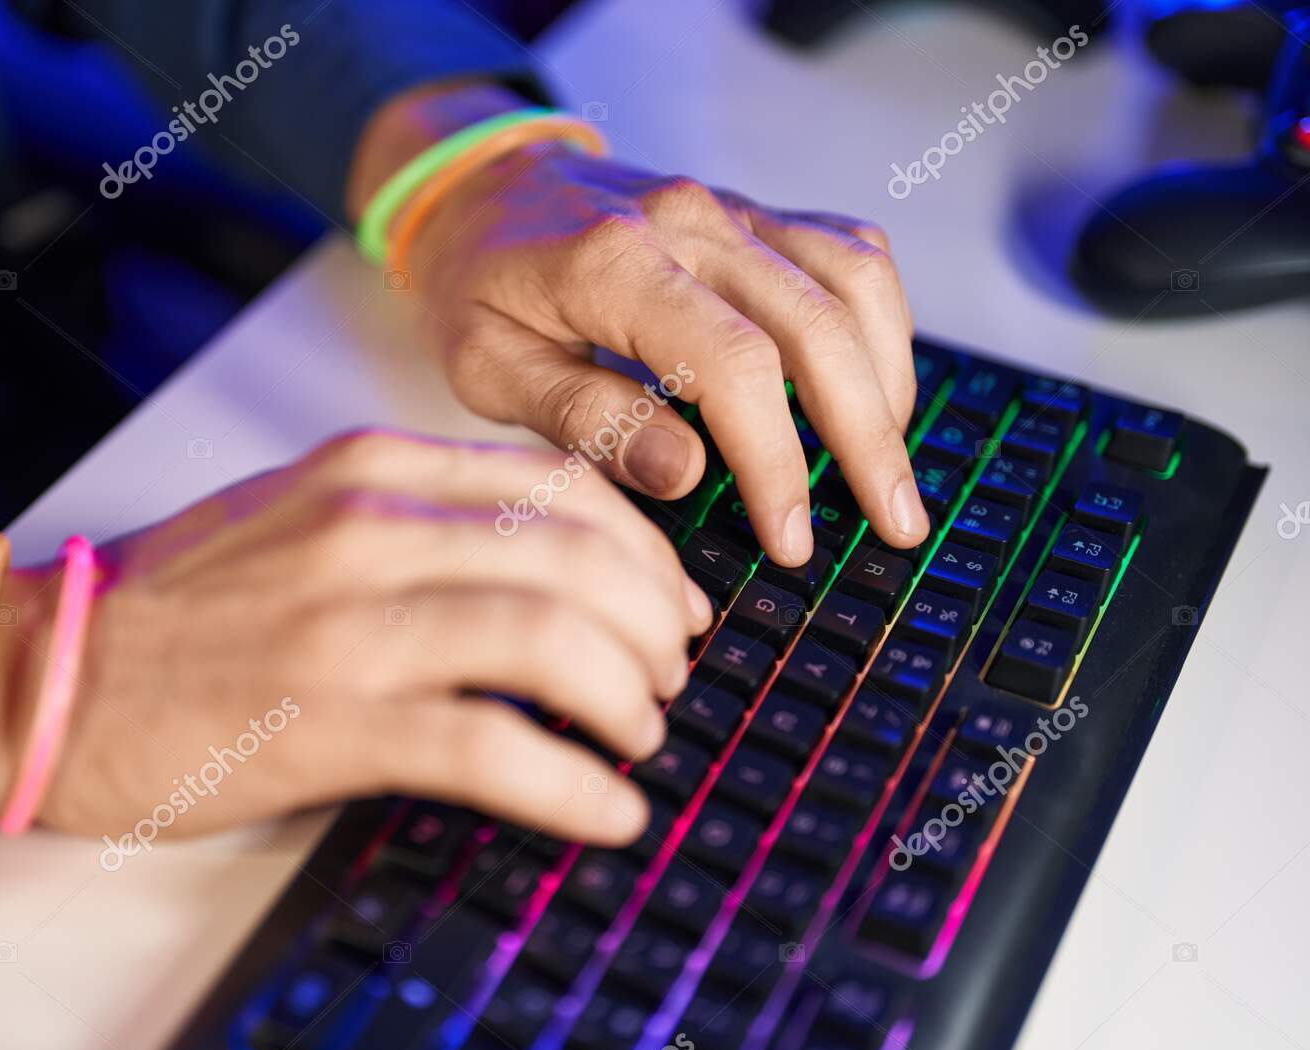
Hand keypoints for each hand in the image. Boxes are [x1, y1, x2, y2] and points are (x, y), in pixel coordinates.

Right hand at [0, 431, 709, 883]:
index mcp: (369, 469)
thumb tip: (540, 573)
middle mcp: (367, 526)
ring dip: (626, 696)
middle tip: (669, 677)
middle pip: (577, 557)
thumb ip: (414, 522)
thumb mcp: (296, 515)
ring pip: (550, 637)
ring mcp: (345, 621)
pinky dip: (571, 783)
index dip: (644, 552)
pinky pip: (488, 746)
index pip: (560, 487)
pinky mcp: (324, 720)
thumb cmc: (165, 606)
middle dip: (654, 626)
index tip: (670, 604)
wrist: (29, 672)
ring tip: (640, 737)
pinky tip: (606, 810)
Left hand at [353, 87, 929, 567]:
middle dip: (867, 437)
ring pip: (853, 281)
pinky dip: (879, 323)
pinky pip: (850, 252)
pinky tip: (874, 389)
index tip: (790, 539)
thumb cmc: (476, 286)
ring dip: (888, 381)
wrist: (479, 189)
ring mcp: (732, 209)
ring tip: (890, 468)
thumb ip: (582, 417)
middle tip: (894, 525)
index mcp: (614, 264)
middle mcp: (689, 223)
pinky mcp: (755, 213)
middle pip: (817, 326)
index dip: (776, 461)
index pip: (735, 365)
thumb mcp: (487, 367)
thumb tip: (685, 474)